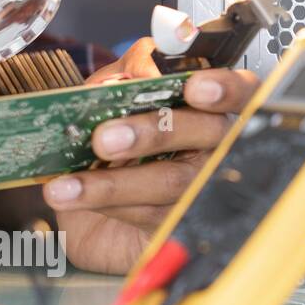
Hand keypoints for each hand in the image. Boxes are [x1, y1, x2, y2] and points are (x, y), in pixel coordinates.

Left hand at [40, 38, 259, 274]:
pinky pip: (153, 217)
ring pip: (172, 183)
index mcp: (206, 108)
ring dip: (111, 183)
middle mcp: (216, 148)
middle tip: (104, 139)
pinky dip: (108, 206)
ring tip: (65, 185)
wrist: (91, 209)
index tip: (194, 88)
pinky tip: (75, 198)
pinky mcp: (182, 227)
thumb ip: (122, 77)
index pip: (240, 92)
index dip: (225, 88)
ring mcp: (203, 190)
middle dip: (153, 133)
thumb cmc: (111, 143)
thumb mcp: (110, 98)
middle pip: (207, 135)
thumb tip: (127, 77)